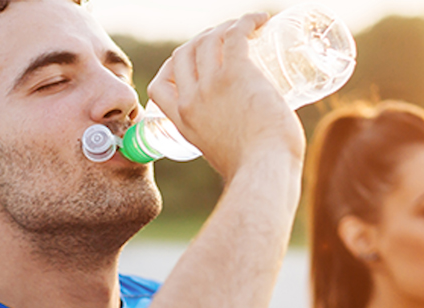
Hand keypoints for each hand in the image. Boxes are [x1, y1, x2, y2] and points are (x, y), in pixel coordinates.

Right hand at [146, 13, 304, 178]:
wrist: (265, 172)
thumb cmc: (256, 172)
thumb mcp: (223, 157)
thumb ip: (225, 145)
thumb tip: (247, 143)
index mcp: (183, 122)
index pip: (159, 86)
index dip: (172, 69)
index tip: (192, 65)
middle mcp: (191, 101)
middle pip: (184, 54)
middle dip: (202, 41)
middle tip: (228, 42)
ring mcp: (211, 86)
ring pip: (208, 40)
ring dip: (226, 27)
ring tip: (248, 29)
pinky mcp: (236, 74)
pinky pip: (235, 33)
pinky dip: (248, 21)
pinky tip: (261, 19)